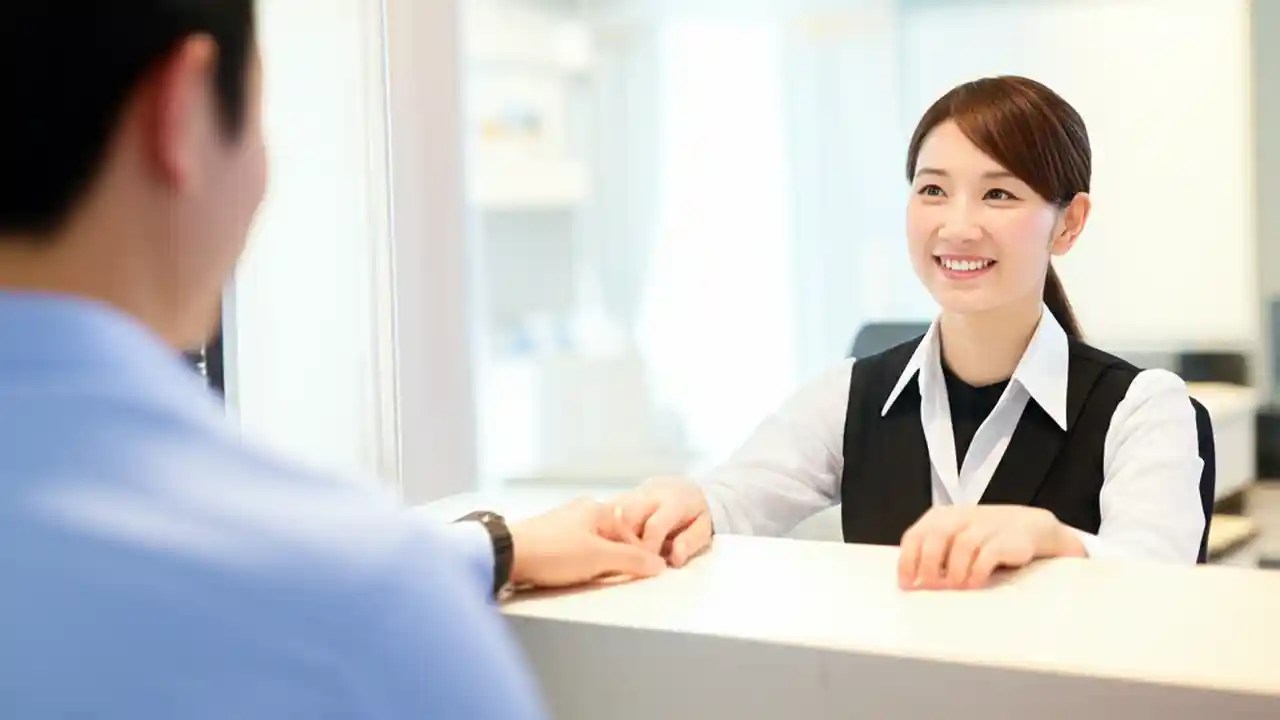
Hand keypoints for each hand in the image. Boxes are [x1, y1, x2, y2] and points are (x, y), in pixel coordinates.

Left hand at [509, 497, 665, 589]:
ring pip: (592, 546)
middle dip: (616, 561)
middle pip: (612, 539)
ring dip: (596, 564)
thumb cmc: (553, 552)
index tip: (643, 576)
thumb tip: (657, 564)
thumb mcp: (599, 558)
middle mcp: (581, 511)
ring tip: (590, 578)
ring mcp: (562, 524)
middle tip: (614, 579)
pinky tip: (571, 575)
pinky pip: (574, 552)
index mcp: (598, 509)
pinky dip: (578, 564)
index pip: (632, 535)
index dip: (639, 557)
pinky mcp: (547, 538)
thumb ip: (631, 561)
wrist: (506, 553)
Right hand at [611, 476, 713, 567]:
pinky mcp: (620, 496)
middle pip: (627, 517)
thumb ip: (690, 542)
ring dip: (612, 536)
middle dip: (626, 542)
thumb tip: (675, 558)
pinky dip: (606, 529)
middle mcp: (650, 493)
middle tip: (631, 559)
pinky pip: (605, 512)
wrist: (684, 486)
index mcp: (673, 500)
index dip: (648, 549)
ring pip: (612, 514)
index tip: (648, 565)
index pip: (654, 526)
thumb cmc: (694, 513)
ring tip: (619, 552)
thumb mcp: (703, 527)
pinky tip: (612, 543)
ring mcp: (632, 493)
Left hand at [898, 505, 1085, 590]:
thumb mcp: (954, 538)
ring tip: (953, 588)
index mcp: (940, 517)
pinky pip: (987, 555)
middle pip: (934, 538)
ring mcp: (983, 526)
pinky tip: (974, 584)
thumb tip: (913, 583)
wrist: (1029, 526)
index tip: (907, 585)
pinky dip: (977, 572)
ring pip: (960, 546)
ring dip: (953, 571)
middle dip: (928, 567)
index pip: (914, 536)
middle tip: (930, 588)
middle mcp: (959, 518)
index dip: (907, 562)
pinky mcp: (1004, 539)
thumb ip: (934, 553)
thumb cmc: (983, 537)